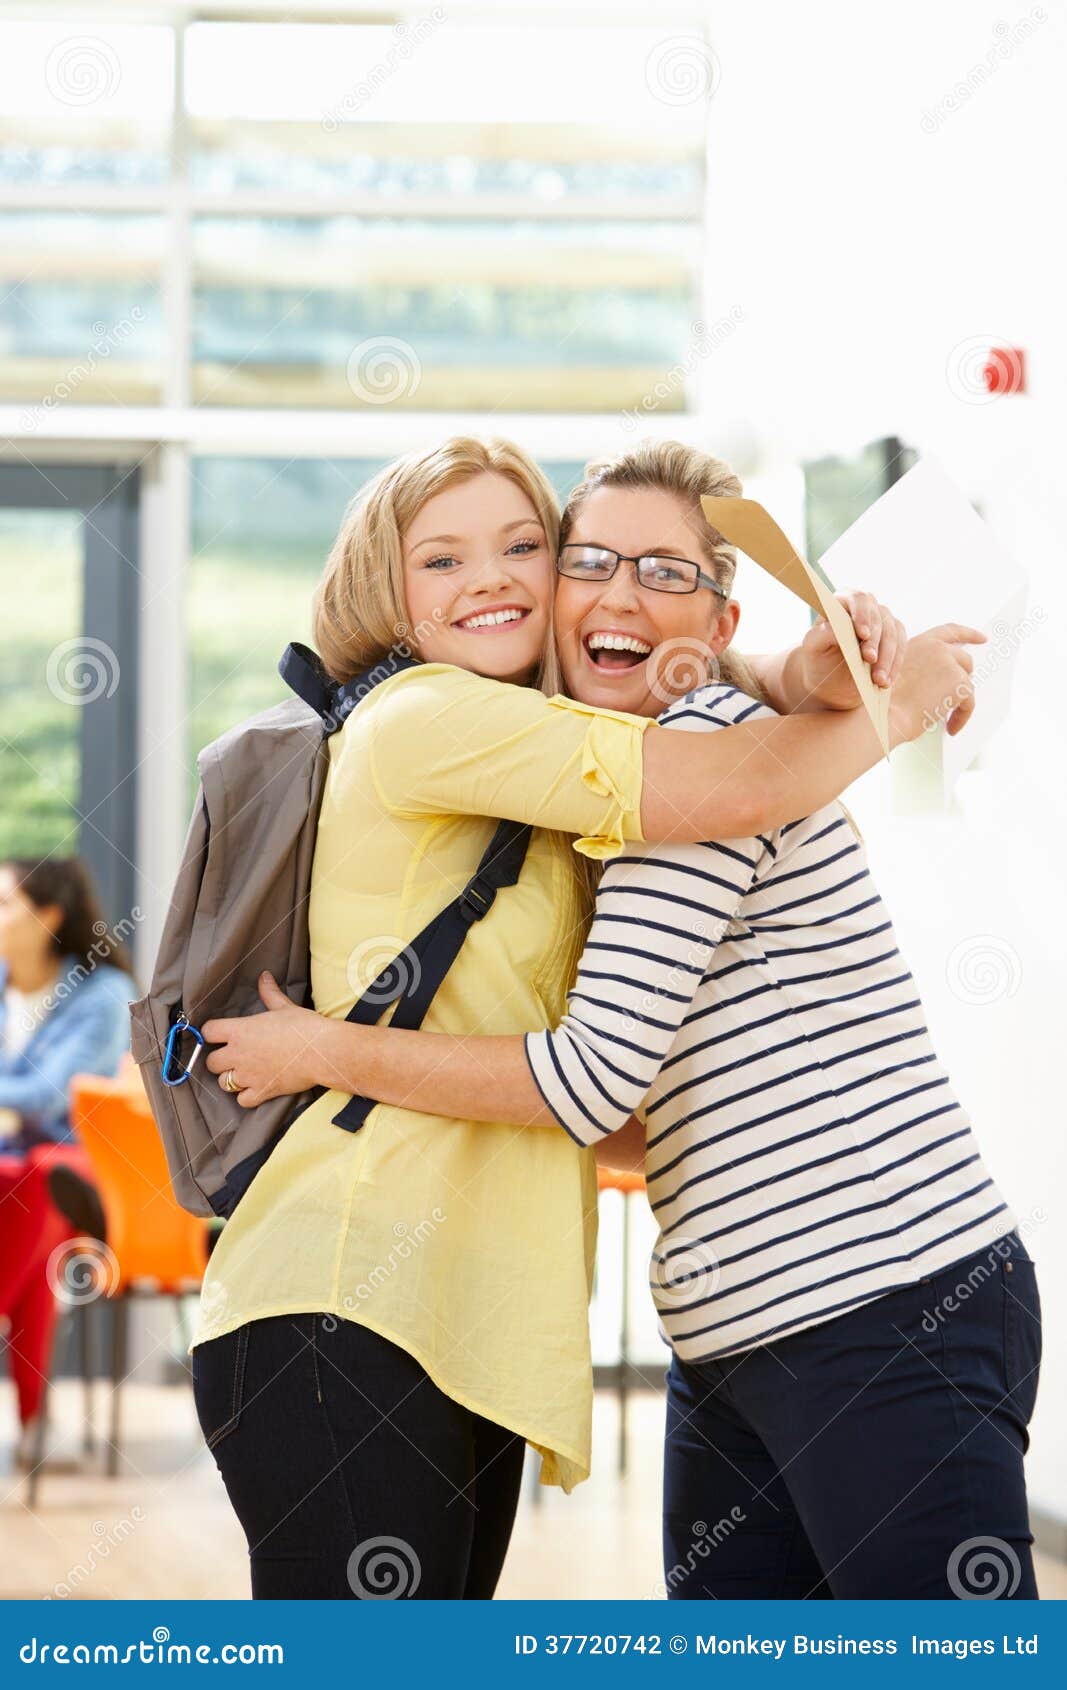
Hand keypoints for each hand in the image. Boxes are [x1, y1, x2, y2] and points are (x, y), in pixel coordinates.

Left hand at [202, 974, 327, 1107]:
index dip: (211, 1033)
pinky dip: (246, 1096)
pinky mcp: (261, 1091)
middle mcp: (238, 1054)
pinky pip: (242, 1100)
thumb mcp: (284, 1007)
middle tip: (232, 1056)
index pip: (208, 1032)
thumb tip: (264, 976)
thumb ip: (269, 992)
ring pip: (223, 1083)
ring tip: (242, 1073)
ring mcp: (248, 1076)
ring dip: (230, 1079)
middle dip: (219, 1059)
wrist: (322, 1051)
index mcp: (240, 1030)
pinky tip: (255, 1088)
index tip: (219, 1034)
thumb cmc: (304, 1027)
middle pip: (211, 1062)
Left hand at [800, 592, 906, 708]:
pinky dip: (895, 664)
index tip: (863, 635)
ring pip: (892, 633)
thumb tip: (837, 628)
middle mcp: (866, 607)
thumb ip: (821, 635)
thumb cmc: (819, 659)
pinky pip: (901, 646)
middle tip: (870, 660)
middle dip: (875, 641)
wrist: (832, 680)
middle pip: (878, 617)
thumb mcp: (812, 649)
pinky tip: (887, 681)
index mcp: (842, 602)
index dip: (862, 615)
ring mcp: (883, 620)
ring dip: (887, 658)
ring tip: (878, 680)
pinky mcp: (896, 636)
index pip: (857, 599)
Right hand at [890, 624, 985, 744]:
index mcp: (919, 643)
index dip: (968, 634)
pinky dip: (962, 716)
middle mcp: (936, 647)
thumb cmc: (883, 703)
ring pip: (967, 681)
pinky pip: (969, 702)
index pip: (950, 631)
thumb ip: (920, 667)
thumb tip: (942, 680)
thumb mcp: (896, 673)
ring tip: (946, 719)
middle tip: (955, 697)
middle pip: (964, 659)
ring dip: (959, 700)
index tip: (982, 638)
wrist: (884, 715)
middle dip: (962, 677)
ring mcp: (949, 662)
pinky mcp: (960, 681)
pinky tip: (950, 728)